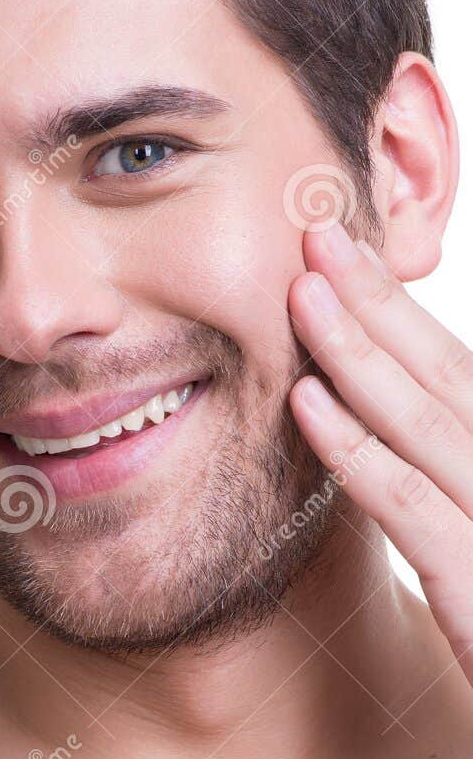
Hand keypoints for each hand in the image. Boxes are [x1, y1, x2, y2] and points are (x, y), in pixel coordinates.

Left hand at [288, 219, 472, 684]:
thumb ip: (460, 527)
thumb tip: (405, 474)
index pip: (470, 390)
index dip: (405, 324)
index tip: (343, 267)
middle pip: (457, 384)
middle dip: (381, 307)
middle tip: (314, 231)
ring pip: (437, 431)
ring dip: (364, 356)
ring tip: (301, 291)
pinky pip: (422, 517)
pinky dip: (362, 457)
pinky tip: (308, 410)